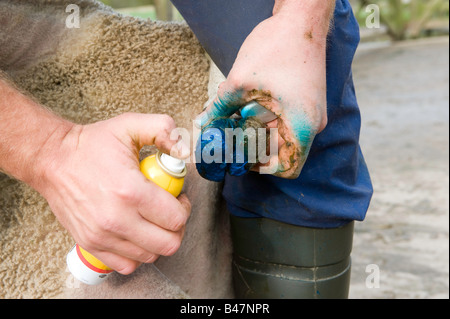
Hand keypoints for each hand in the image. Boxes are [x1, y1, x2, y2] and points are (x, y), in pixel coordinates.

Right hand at [36, 113, 190, 274]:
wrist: (52, 160)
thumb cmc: (91, 145)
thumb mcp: (130, 125)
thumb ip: (163, 129)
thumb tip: (183, 150)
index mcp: (131, 191)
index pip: (176, 218)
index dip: (184, 208)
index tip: (178, 197)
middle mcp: (117, 219)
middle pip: (167, 243)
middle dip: (176, 227)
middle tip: (169, 211)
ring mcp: (102, 235)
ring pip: (150, 256)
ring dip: (158, 240)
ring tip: (152, 219)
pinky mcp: (91, 244)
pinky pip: (127, 265)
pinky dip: (138, 253)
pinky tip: (137, 233)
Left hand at [196, 1, 332, 177]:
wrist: (301, 19)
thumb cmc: (277, 47)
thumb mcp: (240, 82)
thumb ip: (220, 109)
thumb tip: (203, 126)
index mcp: (302, 126)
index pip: (287, 168)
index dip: (262, 168)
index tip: (242, 157)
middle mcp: (312, 124)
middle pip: (282, 153)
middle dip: (254, 147)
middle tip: (230, 138)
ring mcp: (311, 114)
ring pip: (282, 136)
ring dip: (258, 131)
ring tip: (236, 117)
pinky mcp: (306, 103)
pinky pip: (286, 121)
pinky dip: (266, 119)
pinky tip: (247, 105)